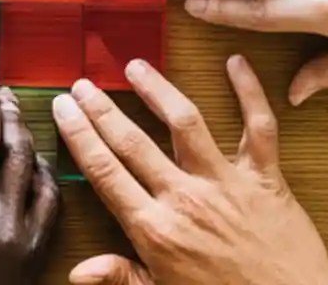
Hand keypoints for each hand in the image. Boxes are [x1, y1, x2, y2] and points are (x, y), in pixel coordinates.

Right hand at [54, 58, 327, 284]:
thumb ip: (120, 276)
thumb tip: (78, 273)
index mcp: (156, 229)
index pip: (105, 172)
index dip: (79, 135)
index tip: (63, 109)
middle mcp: (187, 199)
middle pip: (134, 143)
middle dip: (103, 109)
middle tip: (83, 83)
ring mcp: (226, 184)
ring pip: (186, 124)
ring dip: (158, 91)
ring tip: (137, 66)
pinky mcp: (265, 178)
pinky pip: (259, 128)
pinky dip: (250, 93)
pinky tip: (235, 63)